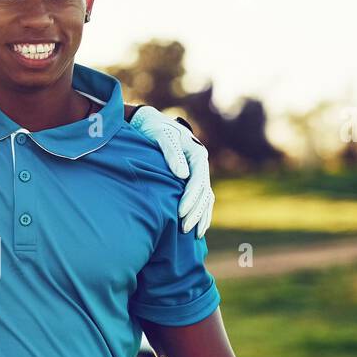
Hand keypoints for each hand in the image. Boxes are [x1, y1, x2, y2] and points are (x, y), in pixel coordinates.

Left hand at [129, 106, 214, 236]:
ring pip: (206, 198)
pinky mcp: (192, 178)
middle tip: (183, 229)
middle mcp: (201, 163)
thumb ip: (171, 153)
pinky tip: (198, 229)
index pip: (198, 181)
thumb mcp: (161, 135)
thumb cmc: (153, 128)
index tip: (180, 213)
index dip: (190, 198)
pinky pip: (202, 199)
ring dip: (201, 216)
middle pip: (204, 193)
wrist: (150, 122)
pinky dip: (202, 213)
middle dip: (195, 212)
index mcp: (197, 153)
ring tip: (193, 234)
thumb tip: (182, 174)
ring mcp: (198, 171)